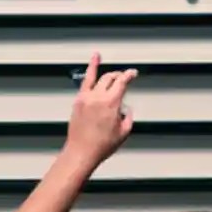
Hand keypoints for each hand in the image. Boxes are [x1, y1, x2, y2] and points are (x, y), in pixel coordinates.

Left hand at [64, 52, 136, 168]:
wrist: (81, 152)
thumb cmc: (101, 146)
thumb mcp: (123, 133)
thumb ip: (128, 118)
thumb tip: (127, 110)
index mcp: (112, 103)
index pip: (122, 82)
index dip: (129, 75)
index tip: (133, 73)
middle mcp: (98, 97)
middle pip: (110, 78)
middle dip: (118, 75)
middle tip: (123, 77)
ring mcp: (86, 97)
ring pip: (97, 77)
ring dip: (105, 72)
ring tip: (101, 59)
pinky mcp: (78, 101)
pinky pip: (84, 81)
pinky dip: (89, 70)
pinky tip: (91, 64)